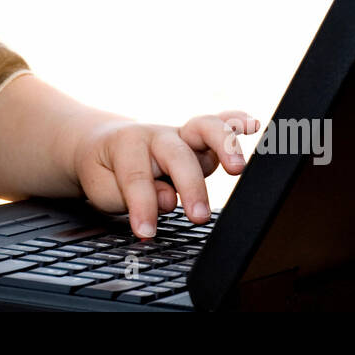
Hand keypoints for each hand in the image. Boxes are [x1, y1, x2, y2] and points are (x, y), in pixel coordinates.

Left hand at [68, 111, 259, 239]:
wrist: (102, 143)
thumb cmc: (104, 169)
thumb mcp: (101, 187)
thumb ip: (128, 195)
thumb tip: (168, 198)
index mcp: (127, 144)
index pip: (137, 176)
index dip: (142, 207)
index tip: (145, 232)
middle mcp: (158, 136)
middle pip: (177, 154)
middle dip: (190, 185)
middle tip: (198, 217)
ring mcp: (181, 137)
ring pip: (205, 129)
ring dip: (223, 145)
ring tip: (236, 167)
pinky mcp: (199, 142)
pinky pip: (221, 125)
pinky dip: (237, 122)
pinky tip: (253, 125)